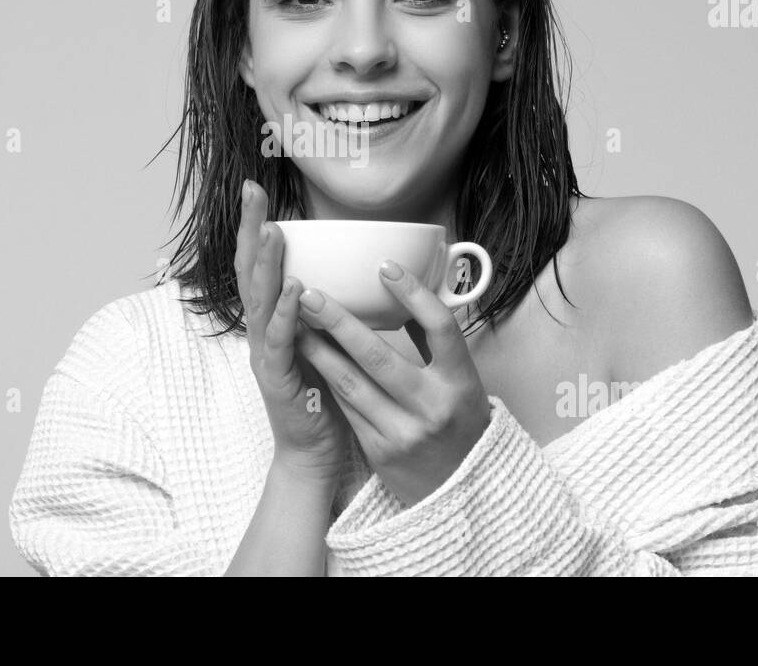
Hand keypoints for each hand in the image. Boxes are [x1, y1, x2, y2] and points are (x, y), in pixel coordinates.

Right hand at [235, 179, 348, 484]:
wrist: (314, 455)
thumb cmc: (323, 398)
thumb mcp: (322, 341)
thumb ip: (321, 307)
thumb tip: (336, 268)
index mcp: (271, 321)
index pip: (258, 265)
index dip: (253, 226)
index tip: (254, 189)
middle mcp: (260, 333)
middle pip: (248, 273)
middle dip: (249, 230)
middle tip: (252, 192)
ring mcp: (266, 355)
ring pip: (260, 302)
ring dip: (265, 265)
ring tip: (271, 230)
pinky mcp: (278, 380)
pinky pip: (281, 342)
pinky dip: (286, 313)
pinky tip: (295, 289)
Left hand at [294, 259, 492, 506]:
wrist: (459, 490)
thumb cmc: (460, 423)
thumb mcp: (462, 382)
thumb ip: (433, 342)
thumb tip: (405, 294)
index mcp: (460, 383)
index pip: (439, 327)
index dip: (413, 294)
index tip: (385, 267)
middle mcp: (432, 407)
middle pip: (378, 355)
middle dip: (338, 321)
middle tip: (310, 293)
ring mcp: (402, 432)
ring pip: (351, 382)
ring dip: (318, 349)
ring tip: (296, 321)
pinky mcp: (379, 451)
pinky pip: (347, 405)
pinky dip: (327, 377)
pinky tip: (309, 355)